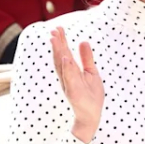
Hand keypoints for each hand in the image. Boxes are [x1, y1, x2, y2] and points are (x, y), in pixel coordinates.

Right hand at [50, 27, 104, 143]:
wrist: (91, 115)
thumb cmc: (90, 95)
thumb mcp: (91, 72)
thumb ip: (86, 58)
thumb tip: (83, 41)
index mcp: (71, 71)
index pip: (64, 53)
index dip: (61, 41)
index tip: (58, 28)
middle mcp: (67, 76)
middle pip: (60, 57)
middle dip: (57, 44)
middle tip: (53, 30)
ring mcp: (69, 84)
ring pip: (62, 66)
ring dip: (58, 52)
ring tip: (55, 39)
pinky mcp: (74, 92)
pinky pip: (70, 79)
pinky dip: (67, 69)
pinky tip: (66, 58)